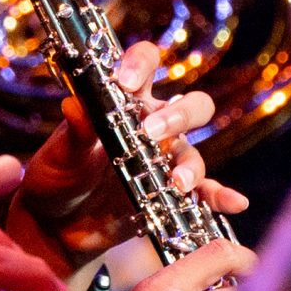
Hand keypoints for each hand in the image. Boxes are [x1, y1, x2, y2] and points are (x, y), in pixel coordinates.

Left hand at [7, 40, 247, 271]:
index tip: (127, 83)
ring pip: (194, 152)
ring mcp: (165, 161)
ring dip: (190, 166)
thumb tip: (74, 104)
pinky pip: (205, 193)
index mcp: (124, 103)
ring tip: (176, 184)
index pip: (145, 65)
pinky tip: (234, 203)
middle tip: (151, 133)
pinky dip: (221, 196)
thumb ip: (73, 133)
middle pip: (189, 106)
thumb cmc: (57, 178)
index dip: (141, 65)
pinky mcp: (171, 195)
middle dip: (178, 116)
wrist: (56, 226)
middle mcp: (152, 126)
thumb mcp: (59, 155)